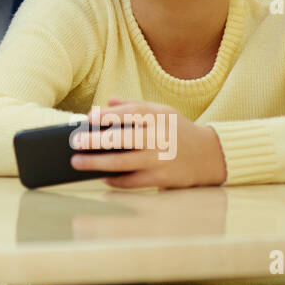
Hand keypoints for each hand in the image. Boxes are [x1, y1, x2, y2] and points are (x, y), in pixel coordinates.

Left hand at [69, 98, 226, 189]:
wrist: (209, 155)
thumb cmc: (177, 129)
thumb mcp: (161, 111)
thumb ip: (134, 105)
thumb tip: (106, 103)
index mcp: (158, 116)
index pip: (129, 113)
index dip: (107, 116)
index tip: (87, 119)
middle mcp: (159, 137)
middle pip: (123, 139)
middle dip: (96, 141)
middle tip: (74, 143)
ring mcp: (160, 159)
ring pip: (124, 163)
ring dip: (98, 164)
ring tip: (77, 162)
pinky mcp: (162, 178)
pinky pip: (133, 181)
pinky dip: (115, 180)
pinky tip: (101, 177)